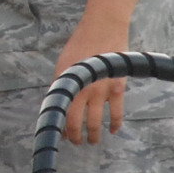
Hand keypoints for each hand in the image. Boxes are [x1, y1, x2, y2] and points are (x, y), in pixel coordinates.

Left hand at [53, 19, 128, 145]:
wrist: (103, 29)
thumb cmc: (79, 44)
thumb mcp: (62, 64)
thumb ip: (60, 84)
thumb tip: (56, 102)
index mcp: (69, 86)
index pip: (62, 115)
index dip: (62, 129)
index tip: (62, 136)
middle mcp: (84, 92)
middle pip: (78, 122)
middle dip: (76, 136)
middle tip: (77, 142)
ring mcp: (102, 92)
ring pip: (97, 122)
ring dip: (94, 134)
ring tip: (92, 141)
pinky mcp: (117, 89)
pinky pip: (117, 112)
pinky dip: (115, 124)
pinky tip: (113, 130)